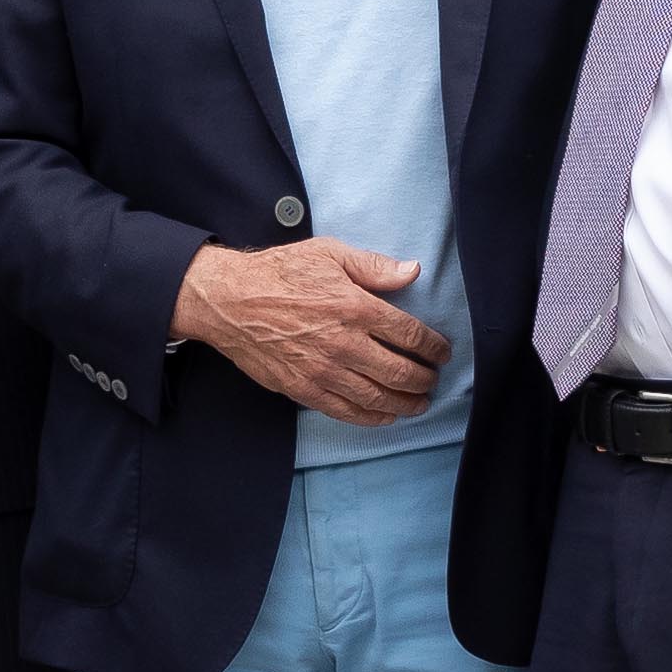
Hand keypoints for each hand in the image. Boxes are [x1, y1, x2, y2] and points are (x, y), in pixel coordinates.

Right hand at [173, 237, 445, 422]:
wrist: (228, 301)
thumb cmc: (278, 273)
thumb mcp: (328, 253)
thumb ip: (374, 266)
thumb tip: (413, 271)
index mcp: (355, 307)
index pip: (410, 335)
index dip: (434, 347)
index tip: (442, 352)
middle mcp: (344, 343)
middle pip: (400, 372)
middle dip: (424, 379)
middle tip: (433, 380)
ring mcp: (323, 370)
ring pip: (378, 397)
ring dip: (405, 404)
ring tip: (418, 403)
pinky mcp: (303, 388)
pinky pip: (346, 411)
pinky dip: (372, 418)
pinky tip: (385, 416)